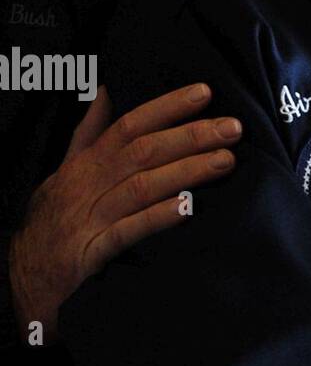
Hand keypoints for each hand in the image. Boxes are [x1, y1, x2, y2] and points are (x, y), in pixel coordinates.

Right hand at [9, 83, 242, 342]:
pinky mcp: (92, 251)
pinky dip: (157, 218)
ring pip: (141, 186)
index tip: (205, 93)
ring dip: (186, 172)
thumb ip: (89, 132)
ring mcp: (90, 216)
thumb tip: (104, 91)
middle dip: (190, 136)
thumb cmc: (52, 218)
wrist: (22, 274)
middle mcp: (89, 183)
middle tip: (233, 128)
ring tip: (225, 162)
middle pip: (143, 151)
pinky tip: (187, 209)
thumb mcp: (65, 169)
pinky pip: (128, 231)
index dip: (167, 107)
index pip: (129, 124)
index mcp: (86, 162)